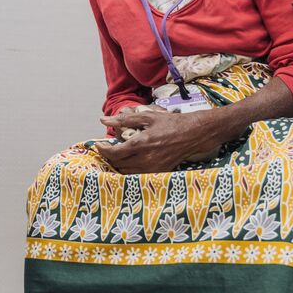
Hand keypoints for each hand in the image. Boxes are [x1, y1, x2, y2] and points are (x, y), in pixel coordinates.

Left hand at [95, 107, 217, 173]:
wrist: (194, 134)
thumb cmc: (171, 123)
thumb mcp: (147, 117)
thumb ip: (124, 120)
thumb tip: (104, 120)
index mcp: (141, 144)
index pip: (113, 153)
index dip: (103, 150)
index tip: (99, 144)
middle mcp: (145, 159)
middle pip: (118, 164)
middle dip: (109, 157)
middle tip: (108, 148)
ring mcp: (153, 168)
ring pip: (126, 172)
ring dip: (119, 164)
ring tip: (118, 154)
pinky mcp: (159, 172)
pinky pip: (138, 175)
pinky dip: (130, 169)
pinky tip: (131, 159)